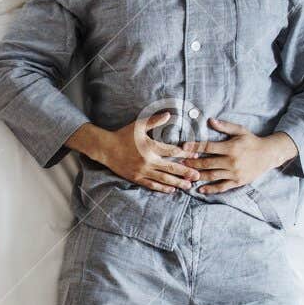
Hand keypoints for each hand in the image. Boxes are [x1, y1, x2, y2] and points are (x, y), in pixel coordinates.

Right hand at [67, 112, 201, 194]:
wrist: (105, 148)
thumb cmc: (123, 135)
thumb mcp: (138, 125)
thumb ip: (154, 121)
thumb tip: (168, 114)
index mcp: (150, 147)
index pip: (172, 151)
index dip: (185, 153)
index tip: (195, 155)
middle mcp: (148, 161)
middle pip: (171, 168)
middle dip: (186, 172)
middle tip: (198, 176)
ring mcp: (142, 171)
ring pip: (163, 179)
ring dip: (177, 182)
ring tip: (189, 185)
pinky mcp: (136, 178)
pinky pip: (152, 185)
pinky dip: (163, 188)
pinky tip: (172, 190)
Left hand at [181, 119, 297, 193]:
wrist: (268, 155)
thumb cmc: (252, 141)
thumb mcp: (240, 130)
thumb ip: (225, 126)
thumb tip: (210, 120)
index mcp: (231, 147)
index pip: (209, 147)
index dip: (195, 147)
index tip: (183, 147)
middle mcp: (232, 161)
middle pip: (207, 163)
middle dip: (192, 163)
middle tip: (180, 163)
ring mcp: (234, 173)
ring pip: (212, 175)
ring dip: (197, 176)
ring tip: (186, 175)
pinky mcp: (237, 182)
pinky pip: (222, 187)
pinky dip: (210, 189)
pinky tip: (200, 189)